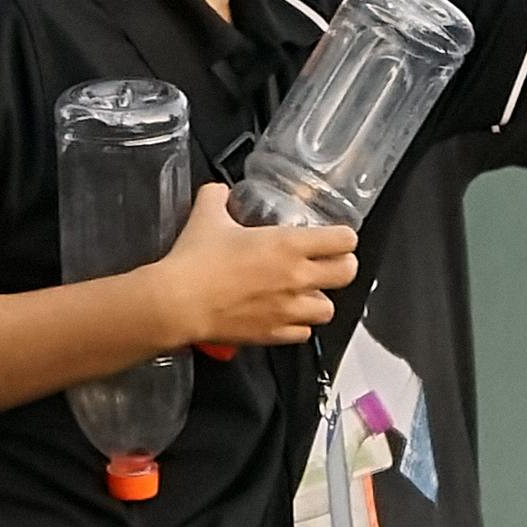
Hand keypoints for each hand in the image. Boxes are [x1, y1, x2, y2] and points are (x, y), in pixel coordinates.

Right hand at [149, 186, 356, 349]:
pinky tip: (285, 315)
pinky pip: (303, 333)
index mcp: (288, 244)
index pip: (344, 240)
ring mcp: (288, 309)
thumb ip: (217, 197)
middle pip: (347, 273)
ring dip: (320, 299)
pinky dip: (299, 324)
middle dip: (343, 266)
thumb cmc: (195, 259)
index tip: (334, 237)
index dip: (343, 237)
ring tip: (306, 292)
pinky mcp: (274, 335)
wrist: (179, 303)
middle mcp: (297, 277)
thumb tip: (218, 191)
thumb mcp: (207, 216)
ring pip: (329, 309)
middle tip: (330, 263)